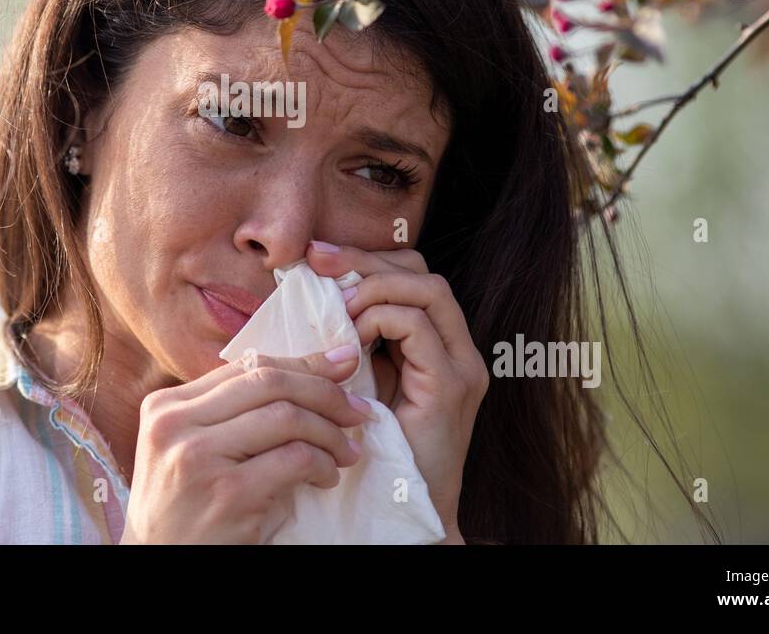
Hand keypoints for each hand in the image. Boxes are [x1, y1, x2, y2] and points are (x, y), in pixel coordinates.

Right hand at [119, 347, 371, 543]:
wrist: (160, 562)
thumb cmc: (184, 508)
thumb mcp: (191, 449)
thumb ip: (231, 412)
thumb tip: (314, 371)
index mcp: (165, 406)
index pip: (246, 366)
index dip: (302, 362)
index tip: (343, 364)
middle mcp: (176, 424)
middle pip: (269, 382)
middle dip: (325, 391)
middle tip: (358, 410)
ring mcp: (199, 457)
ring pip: (287, 416)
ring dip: (330, 432)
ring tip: (347, 450)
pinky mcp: (229, 494)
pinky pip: (295, 459)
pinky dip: (323, 464)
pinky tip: (327, 476)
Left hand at [304, 240, 488, 538]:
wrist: (400, 511)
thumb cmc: (370, 451)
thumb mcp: (355, 382)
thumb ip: (347, 340)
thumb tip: (307, 294)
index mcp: (435, 343)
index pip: (411, 273)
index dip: (365, 257)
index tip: (317, 256)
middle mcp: (457, 349)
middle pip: (422, 270)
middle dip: (365, 259)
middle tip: (318, 260)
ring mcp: (460, 366)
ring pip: (428, 289)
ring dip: (372, 287)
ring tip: (337, 305)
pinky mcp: (451, 387)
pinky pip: (418, 327)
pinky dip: (379, 320)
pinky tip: (352, 342)